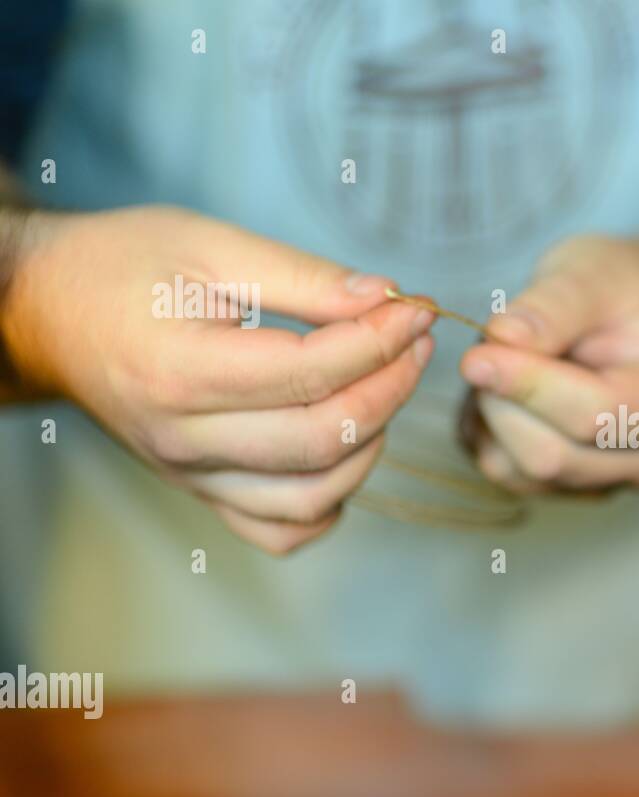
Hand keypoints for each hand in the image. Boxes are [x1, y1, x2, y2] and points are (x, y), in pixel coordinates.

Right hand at [2, 205, 432, 552]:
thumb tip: (386, 298)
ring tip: (381, 387)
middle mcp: (184, 439)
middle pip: (322, 440)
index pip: (313, 373)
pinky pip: (280, 531)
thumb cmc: (122, 266)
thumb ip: (304, 277)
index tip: (415, 308)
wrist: (45, 311)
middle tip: (414, 343)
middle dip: (390, 389)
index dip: (382, 341)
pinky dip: (329, 504)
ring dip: (370, 447)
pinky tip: (345, 451)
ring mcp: (191, 476)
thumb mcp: (209, 244)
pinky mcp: (200, 491)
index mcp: (181, 370)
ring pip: (312, 499)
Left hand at [458, 235, 638, 492]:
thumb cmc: (623, 293)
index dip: (528, 386)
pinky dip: (487, 432)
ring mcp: (608, 482)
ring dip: (490, 415)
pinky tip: (504, 392)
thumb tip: (501, 337)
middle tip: (489, 346)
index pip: (594, 415)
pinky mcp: (567, 489)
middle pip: (551, 455)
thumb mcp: (595, 273)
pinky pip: (504, 473)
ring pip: (519, 470)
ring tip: (505, 361)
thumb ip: (553, 305)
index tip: (477, 354)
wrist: (638, 322)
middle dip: (503, 400)